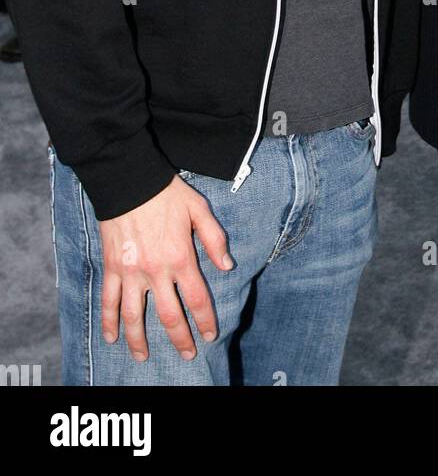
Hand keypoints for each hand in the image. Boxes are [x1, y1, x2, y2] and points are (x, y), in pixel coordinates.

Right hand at [98, 174, 233, 361]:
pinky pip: (108, 300)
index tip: (210, 335)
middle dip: (180, 339)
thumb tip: (227, 266)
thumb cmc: (167, 193)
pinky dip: (108, 321)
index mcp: (180, 257)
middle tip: (187, 354)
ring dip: (140, 340)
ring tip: (144, 358)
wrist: (130, 181)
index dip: (205, 320)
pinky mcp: (112, 267)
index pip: (197, 299)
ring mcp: (131, 272)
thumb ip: (214, 238)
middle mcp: (156, 271)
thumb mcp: (199, 209)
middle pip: (169, 315)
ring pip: (134, 315)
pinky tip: (112, 338)